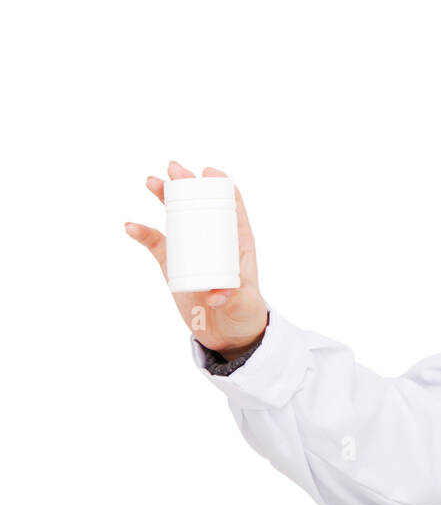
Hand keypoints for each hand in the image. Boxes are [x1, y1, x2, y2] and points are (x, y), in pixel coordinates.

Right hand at [125, 161, 269, 355]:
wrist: (226, 335)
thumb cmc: (244, 314)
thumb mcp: (244, 305)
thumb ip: (233, 298)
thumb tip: (217, 294)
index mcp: (238, 244)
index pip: (233, 209)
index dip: (223, 187)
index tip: (209, 171)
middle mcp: (214, 243)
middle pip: (201, 207)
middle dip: (188, 186)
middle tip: (174, 169)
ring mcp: (193, 252)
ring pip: (178, 219)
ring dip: (165, 199)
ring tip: (152, 180)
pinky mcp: (174, 267)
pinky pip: (157, 246)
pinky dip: (145, 235)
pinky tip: (131, 225)